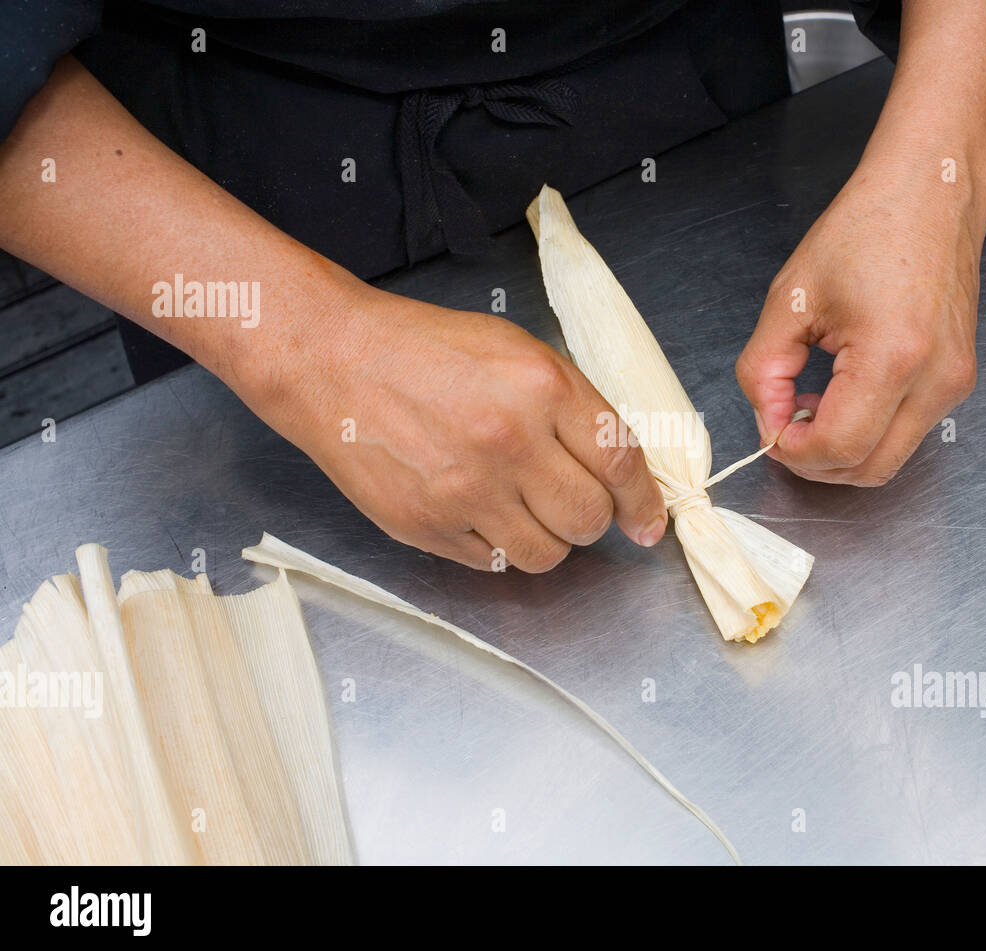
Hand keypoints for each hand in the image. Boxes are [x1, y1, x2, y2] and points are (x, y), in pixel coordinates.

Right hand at [249, 285, 666, 570]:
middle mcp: (510, 442)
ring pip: (547, 555)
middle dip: (592, 519)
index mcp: (541, 387)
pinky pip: (494, 563)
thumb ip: (572, 405)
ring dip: (549, 539)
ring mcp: (466, 491)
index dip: (643, 502)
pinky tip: (479, 509)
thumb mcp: (515, 350)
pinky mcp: (428, 526)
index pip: (620, 462)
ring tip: (523, 507)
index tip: (648, 523)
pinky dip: (499, 546)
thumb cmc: (426, 350)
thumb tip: (618, 468)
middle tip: (571, 502)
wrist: (334, 362)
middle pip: (589, 519)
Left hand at [736, 160, 985, 485]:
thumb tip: (768, 423)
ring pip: (890, 460)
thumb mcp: (790, 298)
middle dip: (817, 462)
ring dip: (843, 449)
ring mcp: (955, 384)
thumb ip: (764, 371)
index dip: (792, 449)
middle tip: (785, 424)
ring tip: (813, 402)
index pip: (837, 448)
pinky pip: (907, 434)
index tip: (771, 425)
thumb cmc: (866, 230)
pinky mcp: (959, 380)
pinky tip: (844, 393)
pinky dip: (869, 431)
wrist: (932, 193)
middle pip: (869, 469)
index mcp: (893, 356)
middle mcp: (936, 380)